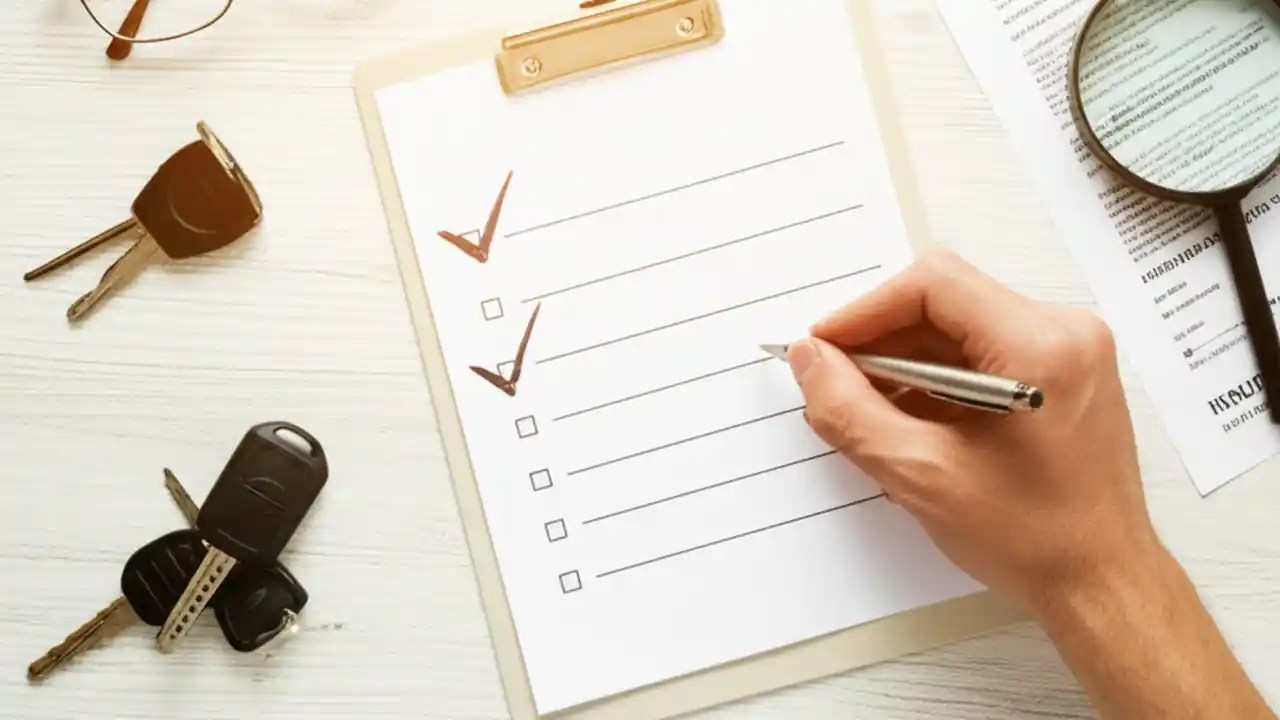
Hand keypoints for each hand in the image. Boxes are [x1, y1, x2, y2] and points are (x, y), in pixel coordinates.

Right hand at [788, 249, 1159, 616]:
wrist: (1102, 585)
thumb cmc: (1036, 539)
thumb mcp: (922, 475)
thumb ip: (852, 411)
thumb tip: (810, 362)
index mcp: (1041, 346)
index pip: (934, 285)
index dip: (865, 312)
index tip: (824, 347)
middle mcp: (1064, 333)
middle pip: (945, 302)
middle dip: (881, 340)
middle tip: (834, 382)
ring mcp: (1067, 353)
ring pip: (960, 328)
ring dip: (905, 361)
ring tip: (865, 410)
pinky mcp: (1061, 376)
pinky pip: (982, 353)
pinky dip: (936, 379)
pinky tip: (906, 419)